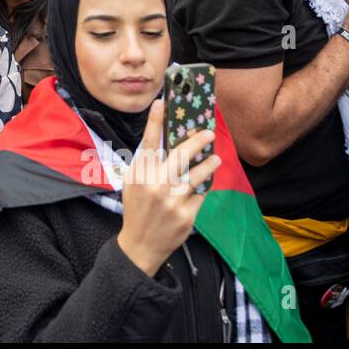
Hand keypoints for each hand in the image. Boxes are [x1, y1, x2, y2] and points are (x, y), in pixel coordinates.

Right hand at [116, 100, 220, 276]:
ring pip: (197, 175)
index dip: (155, 122)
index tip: (162, 103)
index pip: (148, 143)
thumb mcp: (132, 184)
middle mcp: (155, 186)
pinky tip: (205, 184)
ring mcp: (172, 201)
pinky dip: (203, 188)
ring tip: (215, 159)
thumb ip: (146, 165)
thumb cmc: (137, 209)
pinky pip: (201, 195)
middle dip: (197, 142)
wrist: (141, 245)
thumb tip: (165, 143)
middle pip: (180, 156)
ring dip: (209, 165)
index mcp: (139, 175)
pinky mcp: (186, 215)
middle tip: (208, 133)